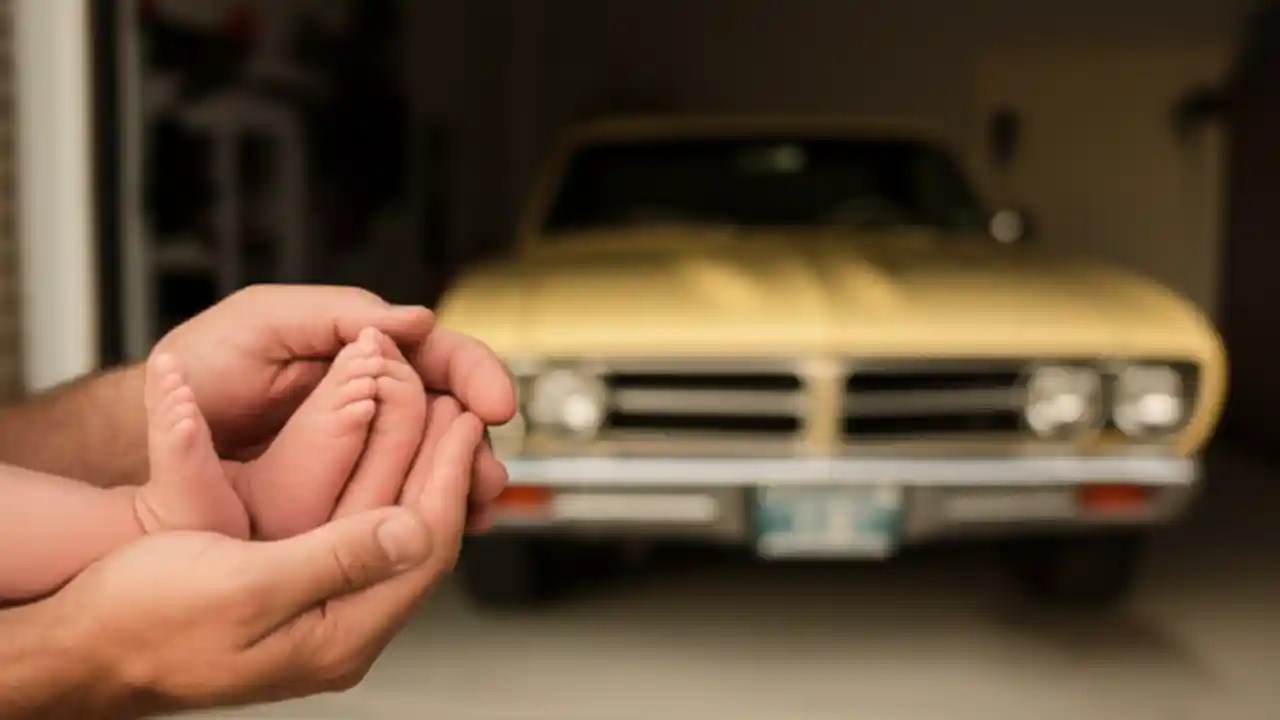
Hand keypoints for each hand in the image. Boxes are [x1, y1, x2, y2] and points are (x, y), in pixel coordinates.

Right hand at [33, 413, 483, 715]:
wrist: (81, 648)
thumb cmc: (143, 621)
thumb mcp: (243, 585)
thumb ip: (335, 560)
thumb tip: (413, 532)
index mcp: (336, 636)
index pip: (423, 547)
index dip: (448, 475)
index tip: (464, 418)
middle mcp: (340, 633)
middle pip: (419, 540)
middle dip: (443, 469)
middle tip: (461, 407)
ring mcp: (323, 619)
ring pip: (395, 536)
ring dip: (417, 474)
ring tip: (433, 419)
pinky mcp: (299, 600)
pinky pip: (362, 538)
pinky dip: (380, 490)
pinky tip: (384, 460)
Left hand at [153, 284, 514, 521]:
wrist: (145, 436)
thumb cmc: (200, 366)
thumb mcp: (262, 322)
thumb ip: (339, 315)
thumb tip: (417, 321)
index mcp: (366, 348)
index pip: (440, 356)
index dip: (476, 376)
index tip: (496, 404)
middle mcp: (375, 397)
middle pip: (453, 416)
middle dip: (477, 444)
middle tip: (487, 475)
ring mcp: (364, 448)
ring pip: (433, 465)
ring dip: (460, 484)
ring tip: (472, 510)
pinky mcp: (346, 494)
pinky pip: (398, 503)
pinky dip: (425, 515)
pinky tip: (439, 530)